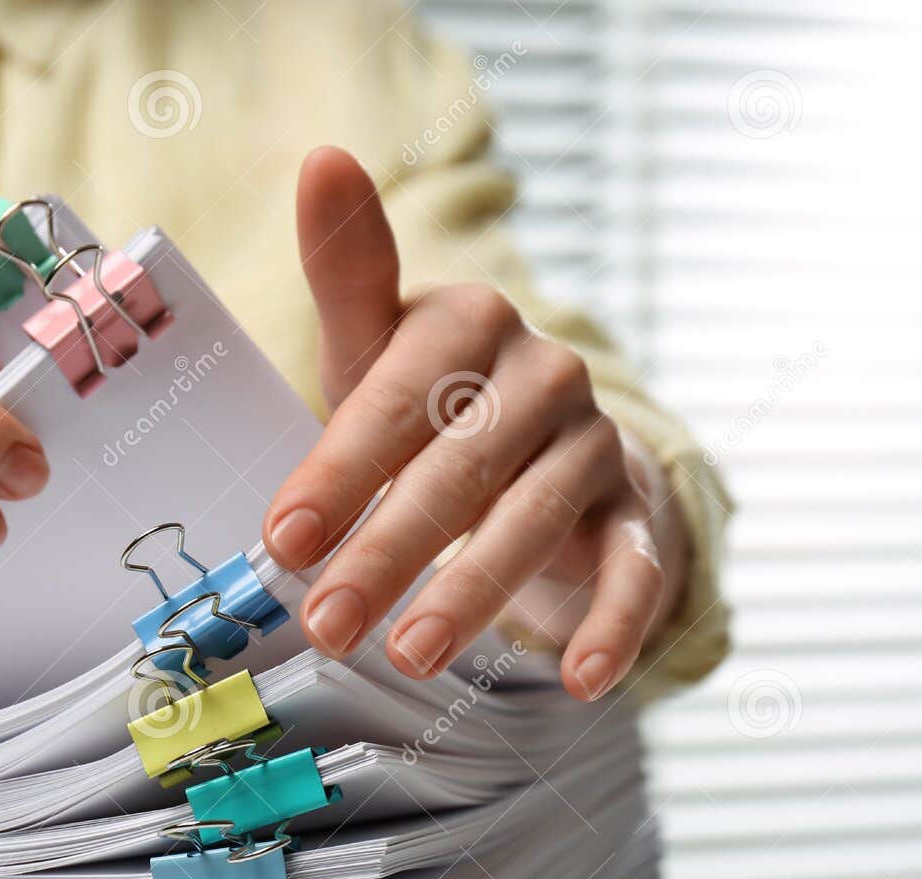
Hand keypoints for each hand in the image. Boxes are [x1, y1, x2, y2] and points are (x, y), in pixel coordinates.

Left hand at [263, 148, 687, 701]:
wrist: (543, 443)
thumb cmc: (434, 402)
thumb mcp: (380, 347)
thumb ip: (349, 272)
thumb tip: (322, 158)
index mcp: (471, 324)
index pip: (397, 399)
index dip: (340, 470)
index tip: (283, 541)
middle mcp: (544, 373)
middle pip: (458, 469)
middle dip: (388, 551)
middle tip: (328, 624)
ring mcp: (596, 443)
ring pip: (534, 520)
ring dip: (473, 593)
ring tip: (411, 656)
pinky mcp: (637, 513)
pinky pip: (634, 570)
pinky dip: (612, 625)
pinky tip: (580, 678)